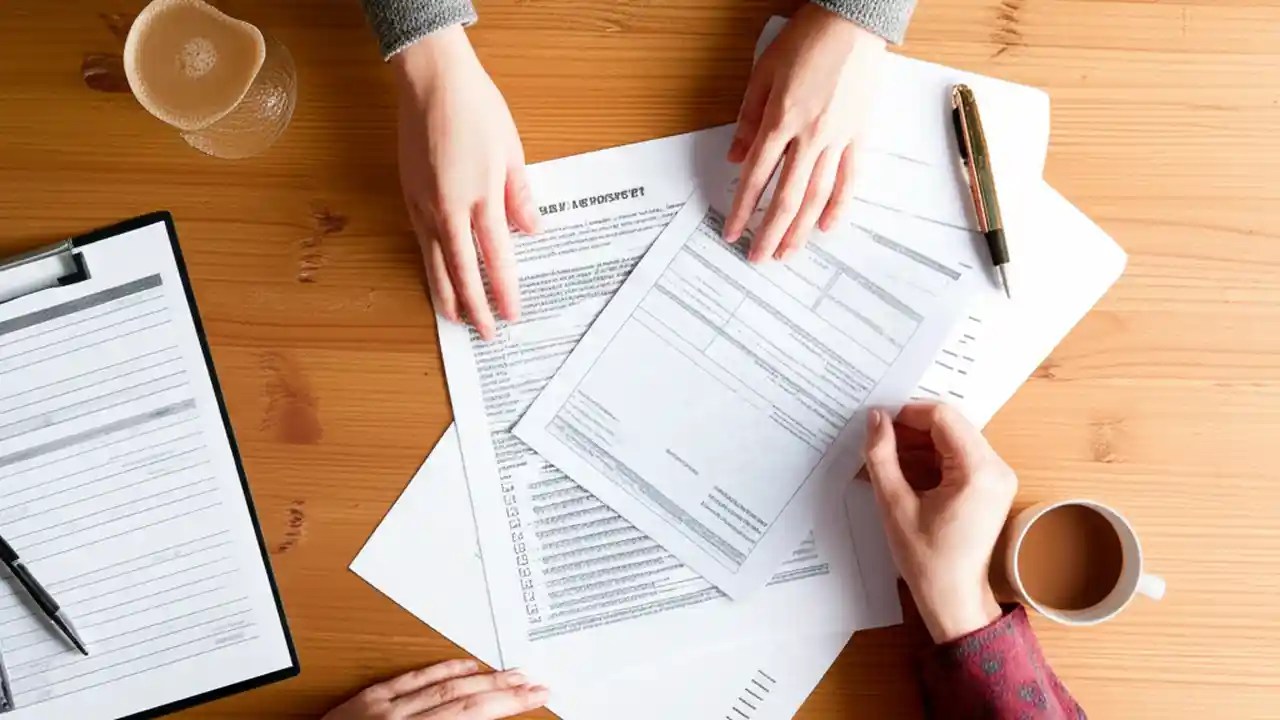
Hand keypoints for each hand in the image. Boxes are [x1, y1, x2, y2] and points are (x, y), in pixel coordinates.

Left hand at [322, 659, 548, 719]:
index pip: (473, 716)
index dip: (510, 704)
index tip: (537, 695)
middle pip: (464, 698)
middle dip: (505, 690)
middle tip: (535, 683)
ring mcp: (381, 709)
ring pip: (442, 685)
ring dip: (481, 677)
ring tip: (511, 673)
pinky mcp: (366, 701)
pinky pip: (410, 678)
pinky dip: (441, 668)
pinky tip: (464, 666)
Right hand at [393, 27, 539, 339]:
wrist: (431, 81)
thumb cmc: (476, 109)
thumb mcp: (511, 152)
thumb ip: (521, 197)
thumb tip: (531, 231)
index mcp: (481, 198)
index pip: (496, 258)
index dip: (503, 291)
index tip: (511, 315)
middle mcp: (449, 209)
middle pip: (462, 270)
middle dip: (475, 305)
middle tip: (484, 333)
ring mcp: (424, 204)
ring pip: (435, 262)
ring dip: (446, 294)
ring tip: (454, 318)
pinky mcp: (409, 196)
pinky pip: (421, 242)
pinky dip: (430, 267)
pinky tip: (436, 278)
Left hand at [723, 4, 884, 262]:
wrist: (853, 21)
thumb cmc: (806, 41)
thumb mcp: (763, 74)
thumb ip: (748, 120)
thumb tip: (737, 159)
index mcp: (781, 120)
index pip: (756, 177)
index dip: (742, 209)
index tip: (732, 232)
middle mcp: (810, 135)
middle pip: (786, 197)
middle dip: (770, 232)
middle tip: (758, 258)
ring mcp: (837, 138)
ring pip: (817, 194)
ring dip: (800, 228)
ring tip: (787, 252)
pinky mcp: (859, 135)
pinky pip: (849, 177)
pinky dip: (838, 204)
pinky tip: (826, 226)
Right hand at [862, 404, 1016, 642]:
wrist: (954, 598)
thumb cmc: (926, 559)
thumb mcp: (895, 505)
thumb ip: (882, 456)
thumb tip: (875, 419)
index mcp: (978, 470)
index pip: (942, 416)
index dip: (907, 413)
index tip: (878, 423)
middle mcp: (996, 468)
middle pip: (949, 425)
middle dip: (910, 429)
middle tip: (877, 440)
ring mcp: (997, 477)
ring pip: (952, 439)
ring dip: (918, 444)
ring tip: (885, 458)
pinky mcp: (990, 486)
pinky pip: (958, 457)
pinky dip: (931, 459)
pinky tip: (903, 471)